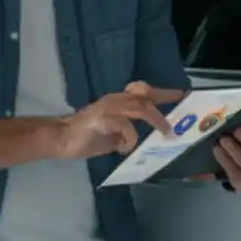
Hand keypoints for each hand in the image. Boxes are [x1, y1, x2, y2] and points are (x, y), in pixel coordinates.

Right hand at [56, 81, 186, 159]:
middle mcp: (114, 100)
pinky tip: (124, 149)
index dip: (162, 92)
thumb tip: (140, 139)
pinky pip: (124, 126)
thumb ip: (126, 132)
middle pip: (143, 94)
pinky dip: (130, 138)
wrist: (60, 139)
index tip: (181, 94)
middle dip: (164, 97)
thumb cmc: (85, 137)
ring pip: (138, 106)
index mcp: (117, 102)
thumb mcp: (113, 135)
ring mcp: (107, 108)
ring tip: (166, 132)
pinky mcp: (101, 120)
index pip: (143, 92)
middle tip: (180, 103)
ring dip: (155, 119)